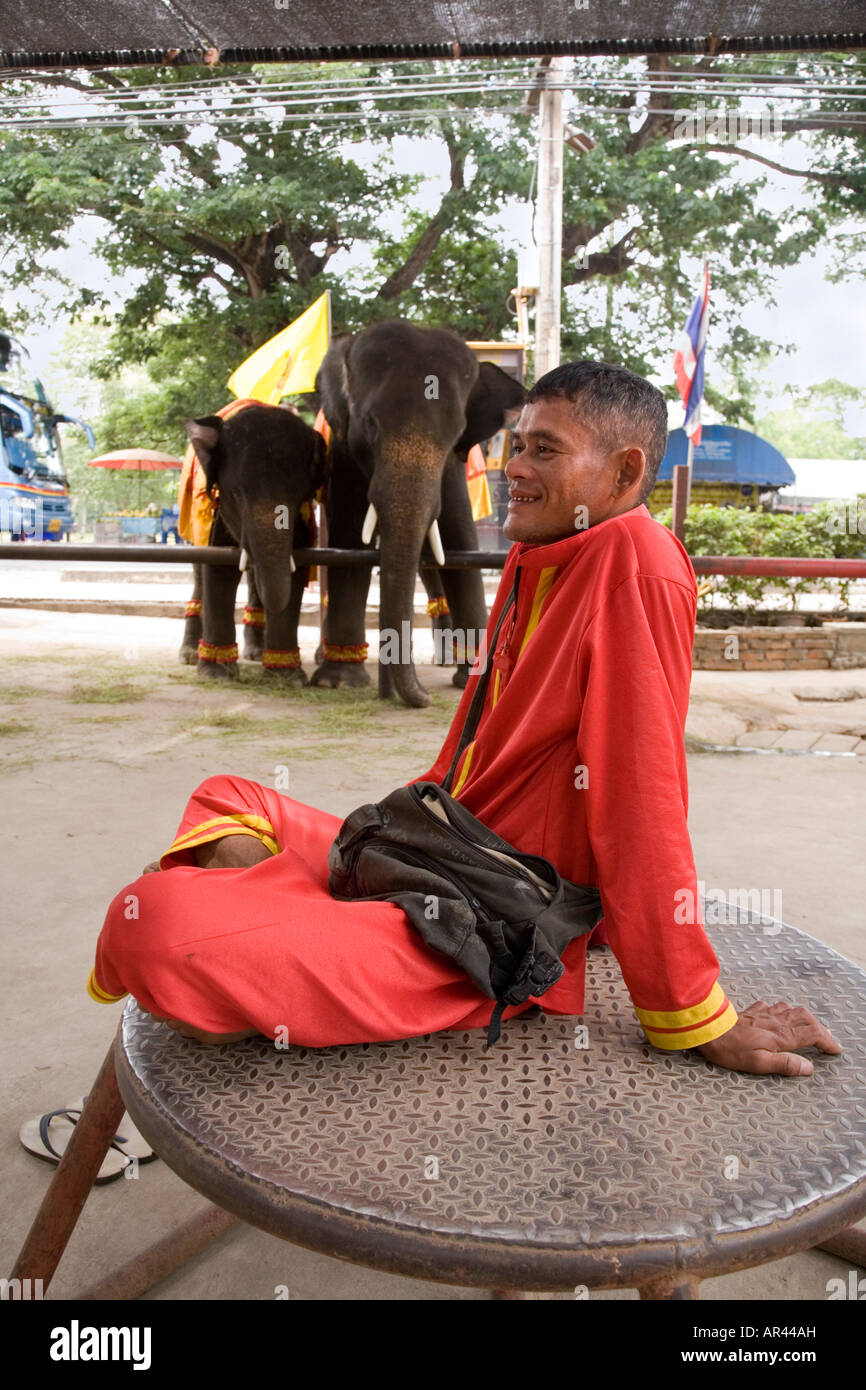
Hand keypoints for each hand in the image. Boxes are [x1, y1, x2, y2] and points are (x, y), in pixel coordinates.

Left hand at [696, 999, 842, 1075]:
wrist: (707, 1029)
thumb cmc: (730, 1049)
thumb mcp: (759, 1064)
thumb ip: (785, 1064)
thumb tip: (808, 1068)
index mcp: (781, 1035)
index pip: (813, 1034)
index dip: (827, 1041)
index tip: (835, 1049)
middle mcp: (776, 1021)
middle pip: (806, 1018)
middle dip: (819, 1028)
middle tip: (825, 1039)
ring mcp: (764, 1014)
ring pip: (791, 1009)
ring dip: (804, 1017)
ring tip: (808, 1026)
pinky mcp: (752, 1011)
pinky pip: (773, 1007)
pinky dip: (782, 1010)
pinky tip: (778, 1015)